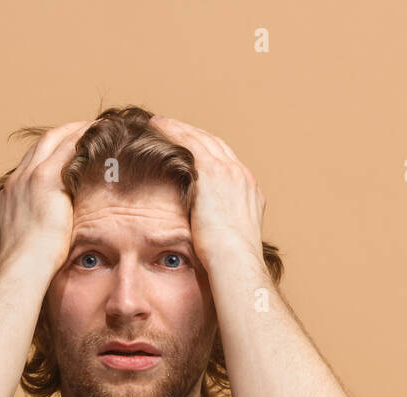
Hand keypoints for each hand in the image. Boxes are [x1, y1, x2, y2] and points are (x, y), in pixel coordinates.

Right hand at [0, 120, 94, 274]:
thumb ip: (41, 236)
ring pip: (54, 140)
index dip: (50, 156)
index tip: (67, 153)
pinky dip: (84, 135)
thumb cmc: (30, 270)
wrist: (23, 269)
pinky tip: (102, 132)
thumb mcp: (32, 248)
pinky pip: (68, 146)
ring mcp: (28, 178)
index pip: (31, 166)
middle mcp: (15, 183)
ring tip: (96, 126)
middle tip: (84, 131)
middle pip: (40, 146)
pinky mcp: (45, 179)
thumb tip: (56, 245)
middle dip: (62, 135)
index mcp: (9, 199)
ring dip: (75, 130)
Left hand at [148, 115, 265, 270]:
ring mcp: (229, 171)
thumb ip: (220, 233)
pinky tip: (157, 124)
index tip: (193, 151)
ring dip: (181, 128)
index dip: (209, 154)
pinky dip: (173, 129)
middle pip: (216, 146)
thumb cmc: (230, 265)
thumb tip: (208, 241)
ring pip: (201, 139)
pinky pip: (188, 140)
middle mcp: (243, 176)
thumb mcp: (229, 244)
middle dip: (195, 136)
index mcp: (250, 193)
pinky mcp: (211, 172)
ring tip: (161, 122)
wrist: (236, 262)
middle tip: (174, 127)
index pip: (228, 165)